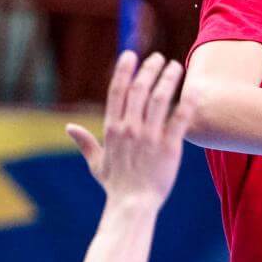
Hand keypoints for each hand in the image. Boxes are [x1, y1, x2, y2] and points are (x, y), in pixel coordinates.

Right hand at [66, 51, 191, 208]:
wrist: (132, 206)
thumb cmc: (116, 186)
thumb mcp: (97, 164)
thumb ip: (85, 143)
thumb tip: (69, 127)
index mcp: (112, 129)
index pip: (117, 91)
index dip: (124, 70)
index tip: (131, 55)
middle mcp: (130, 129)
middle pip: (139, 89)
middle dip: (149, 69)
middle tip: (158, 57)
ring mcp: (149, 137)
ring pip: (159, 99)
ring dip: (167, 78)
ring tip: (175, 66)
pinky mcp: (169, 147)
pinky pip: (180, 118)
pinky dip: (187, 100)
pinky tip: (192, 87)